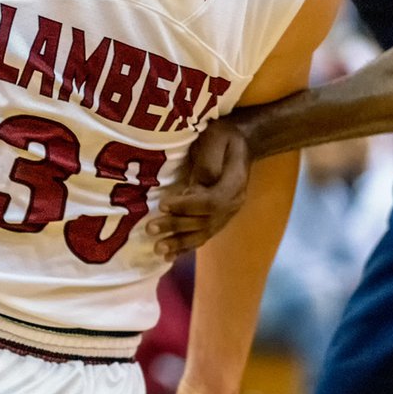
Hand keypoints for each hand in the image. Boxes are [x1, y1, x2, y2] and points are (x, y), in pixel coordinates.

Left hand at [150, 118, 250, 257]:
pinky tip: (169, 256)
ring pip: (204, 233)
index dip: (187, 206)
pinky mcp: (218, 219)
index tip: (164, 204)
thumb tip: (196, 186)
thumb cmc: (223, 136)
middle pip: (205, 221)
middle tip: (151, 228)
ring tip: (158, 248)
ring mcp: (227, 214)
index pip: (212, 201)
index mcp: (236, 182)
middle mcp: (234, 203)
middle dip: (176, 226)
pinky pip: (203, 236)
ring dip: (180, 242)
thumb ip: (208, 161)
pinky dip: (186, 246)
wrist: (241, 143)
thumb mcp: (216, 138)